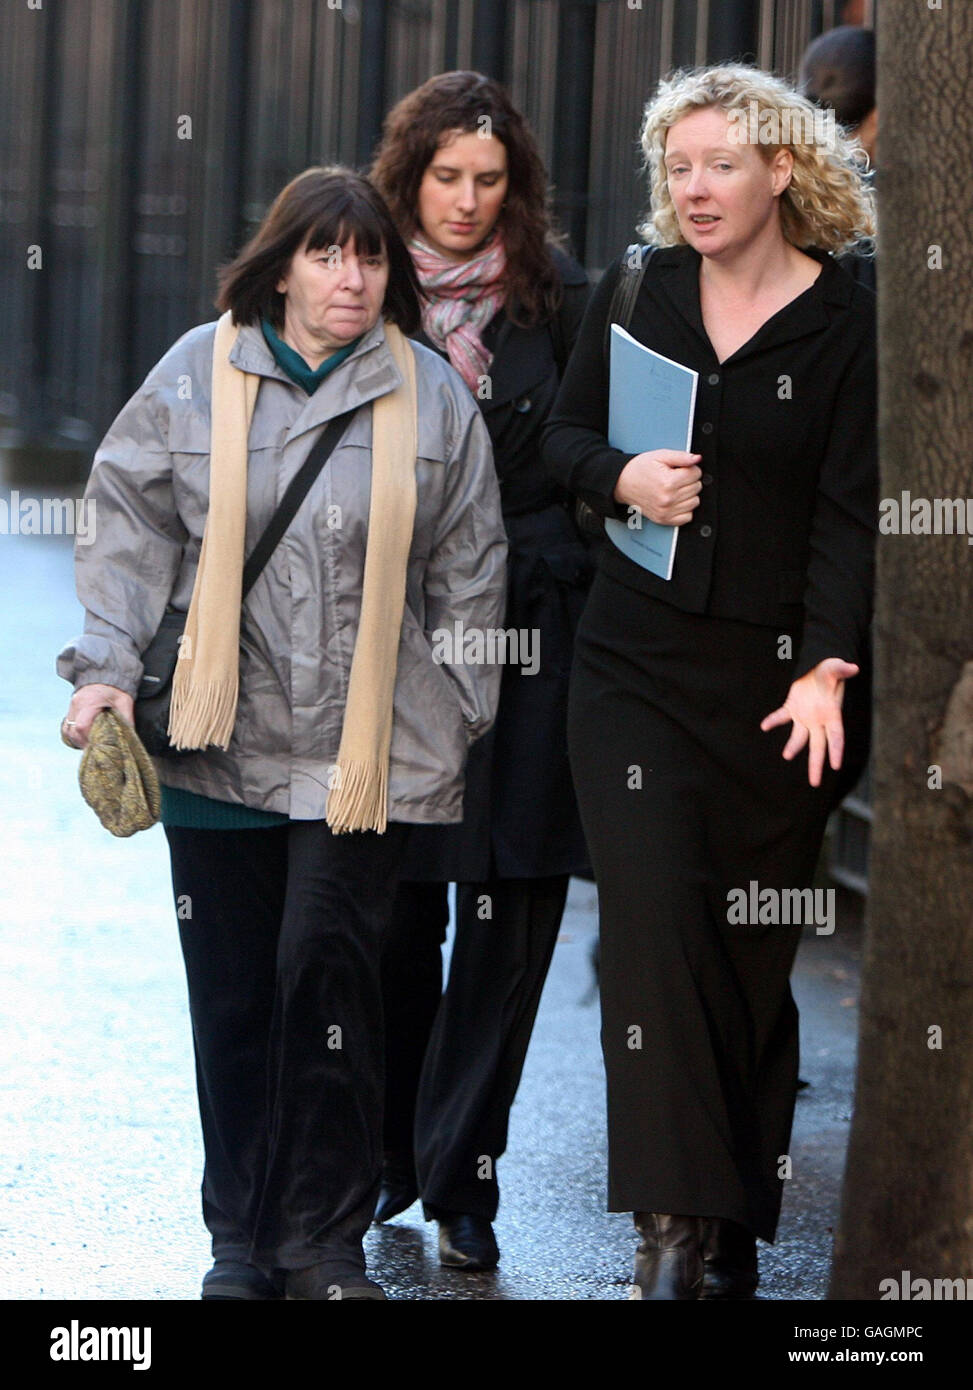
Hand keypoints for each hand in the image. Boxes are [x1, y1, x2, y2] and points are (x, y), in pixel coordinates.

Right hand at [61, 684, 134, 749]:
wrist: (106, 673)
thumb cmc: (116, 688)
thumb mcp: (125, 702)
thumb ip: (127, 718)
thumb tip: (130, 736)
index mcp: (89, 701)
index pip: (82, 726)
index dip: (87, 739)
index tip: (97, 746)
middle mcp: (77, 703)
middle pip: (72, 730)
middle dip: (82, 742)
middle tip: (94, 748)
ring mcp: (72, 705)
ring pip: (67, 729)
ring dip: (76, 739)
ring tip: (88, 744)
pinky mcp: (72, 707)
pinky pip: (67, 725)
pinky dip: (73, 733)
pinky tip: (83, 738)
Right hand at [613, 450, 702, 526]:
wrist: (622, 483)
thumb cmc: (640, 469)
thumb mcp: (660, 456)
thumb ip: (681, 457)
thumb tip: (697, 459)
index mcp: (668, 482)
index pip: (696, 474)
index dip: (690, 468)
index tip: (680, 469)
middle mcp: (668, 499)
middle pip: (697, 487)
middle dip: (690, 480)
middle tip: (676, 478)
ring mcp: (666, 511)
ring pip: (695, 501)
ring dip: (689, 494)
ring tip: (675, 489)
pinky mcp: (664, 520)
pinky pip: (687, 517)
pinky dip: (685, 509)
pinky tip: (676, 501)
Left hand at [760, 658, 858, 787]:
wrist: (817, 668)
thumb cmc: (830, 670)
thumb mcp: (835, 669)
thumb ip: (842, 670)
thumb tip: (853, 668)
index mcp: (832, 714)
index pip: (836, 736)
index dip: (836, 750)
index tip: (835, 765)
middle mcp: (818, 720)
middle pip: (818, 746)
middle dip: (816, 765)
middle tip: (815, 783)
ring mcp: (805, 716)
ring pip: (799, 737)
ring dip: (794, 746)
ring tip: (787, 755)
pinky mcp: (792, 708)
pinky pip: (782, 716)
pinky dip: (773, 720)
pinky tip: (764, 726)